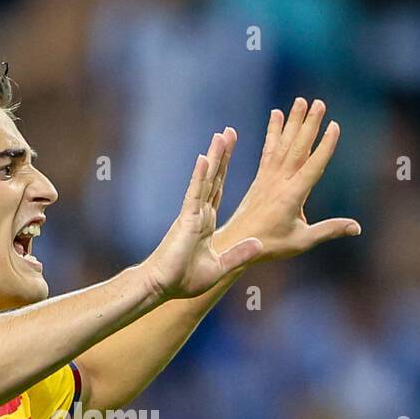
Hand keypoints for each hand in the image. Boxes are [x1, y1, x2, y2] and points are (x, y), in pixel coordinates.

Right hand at [142, 131, 262, 300]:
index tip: (229, 151)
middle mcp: (199, 214)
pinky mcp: (186, 220)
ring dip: (213, 157)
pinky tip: (204, 159)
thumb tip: (259, 243)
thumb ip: (238, 254)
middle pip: (213, 178)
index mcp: (205, 223)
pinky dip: (199, 177)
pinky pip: (194, 194)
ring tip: (221, 134)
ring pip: (205, 180)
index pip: (217, 189)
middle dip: (221, 155)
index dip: (224, 169)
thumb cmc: (183, 281)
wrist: (160, 287)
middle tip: (228, 131)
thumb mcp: (220, 267)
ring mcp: (192, 214)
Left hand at [216, 98, 359, 261]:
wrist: (235, 244)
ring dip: (293, 122)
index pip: (313, 165)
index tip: (334, 126)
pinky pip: (268, 150)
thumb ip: (329, 230)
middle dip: (309, 124)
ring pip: (283, 144)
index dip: (325, 146)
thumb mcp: (302, 240)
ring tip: (301, 101)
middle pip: (298, 148)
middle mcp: (279, 182)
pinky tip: (276, 115)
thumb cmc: (270, 245)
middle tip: (319, 102)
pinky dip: (273, 132)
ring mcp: (268, 178)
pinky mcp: (260, 178)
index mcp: (292, 196)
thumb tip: (357, 228)